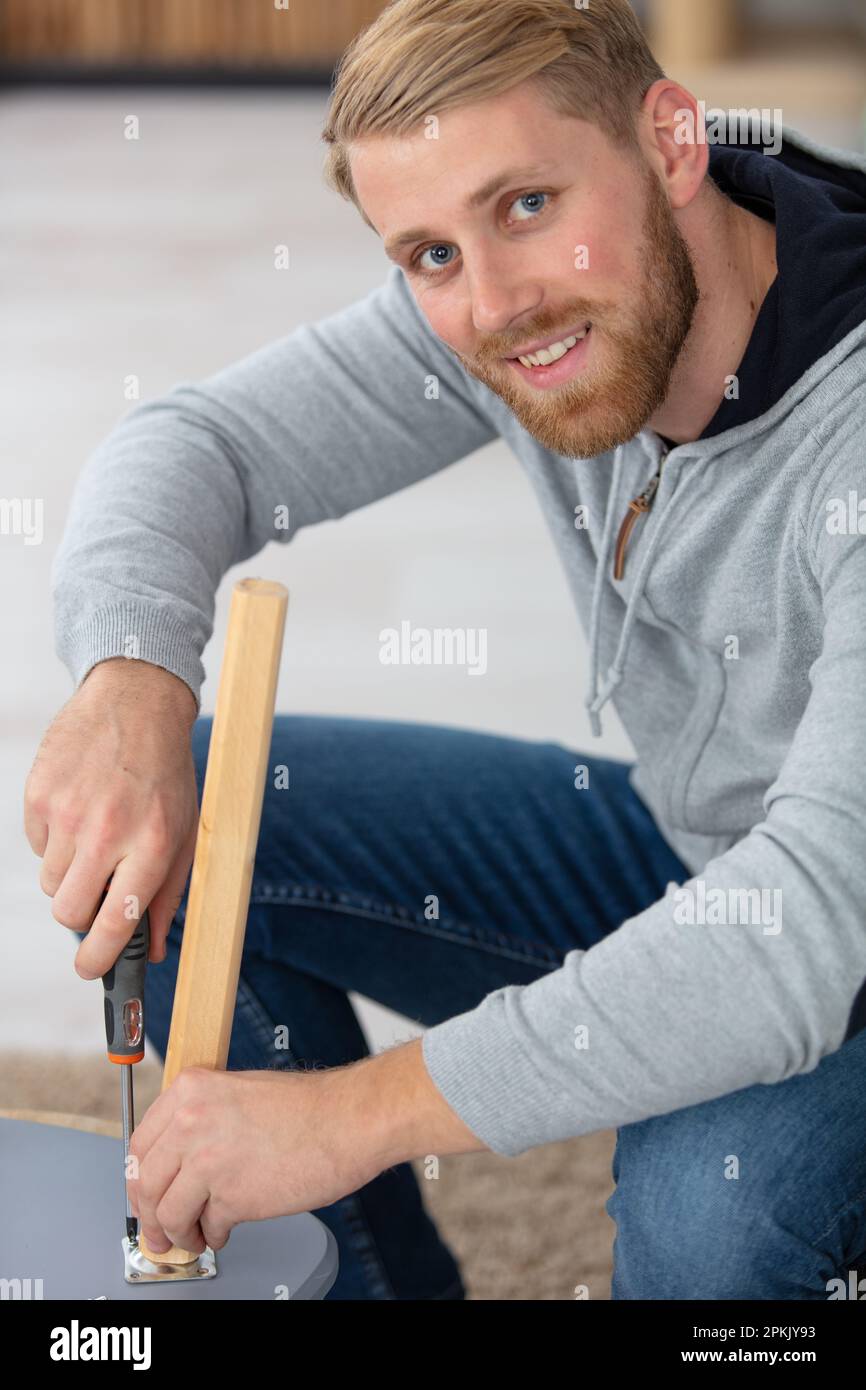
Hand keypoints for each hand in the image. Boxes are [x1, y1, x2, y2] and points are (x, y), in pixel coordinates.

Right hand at [23, 657, 199, 976]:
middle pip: (69, 911)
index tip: (91, 971)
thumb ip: (170, 894)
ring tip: (96, 835)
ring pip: (50, 881)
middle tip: (94, 896)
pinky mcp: (39, 794)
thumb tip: (156, 951)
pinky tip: (80, 809)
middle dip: (78, 916)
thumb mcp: (186, 830)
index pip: (117, 921)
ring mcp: (68, 812)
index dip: (100, 958)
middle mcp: (108, 831)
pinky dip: (55, 840)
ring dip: (69, 873)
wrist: (136, 701)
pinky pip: (37, 845)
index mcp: (152, 844)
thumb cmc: (166, 772)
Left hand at [128, 1042, 485, 1254]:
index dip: (140, 1179)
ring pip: (166, 1212)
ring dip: (177, 1233)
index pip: (139, 1144)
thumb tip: (177, 1162)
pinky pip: (205, 1228)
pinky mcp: (232, 1196)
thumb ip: (202, 1121)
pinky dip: (212, 1237)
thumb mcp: (238, 1094)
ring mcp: (209, 1159)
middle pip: (145, 1182)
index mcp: (191, 1090)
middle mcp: (192, 1121)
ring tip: (193, 1237)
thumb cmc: (308, 1108)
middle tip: (158, 1231)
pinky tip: (224, 1230)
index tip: (145, 1194)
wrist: (349, 1120)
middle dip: (148, 1215)